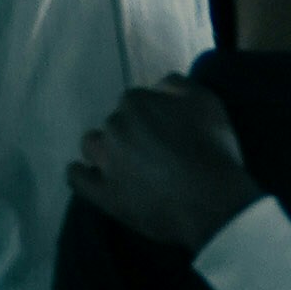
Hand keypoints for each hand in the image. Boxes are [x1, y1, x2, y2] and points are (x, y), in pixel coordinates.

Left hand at [65, 71, 253, 251]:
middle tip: (154, 154)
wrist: (213, 204)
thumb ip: (175, 84)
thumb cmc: (213, 151)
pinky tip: (92, 177)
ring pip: (92, 145)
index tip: (165, 133)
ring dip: (104, 150)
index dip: (152, 118)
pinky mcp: (104, 194)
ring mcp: (106, 161)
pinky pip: (77, 178)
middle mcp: (114, 126)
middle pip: (115, 124)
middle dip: (131, 135)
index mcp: (135, 101)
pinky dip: (81, 175)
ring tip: (126, 166)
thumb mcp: (204, 100)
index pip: (135, 103)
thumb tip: (158, 86)